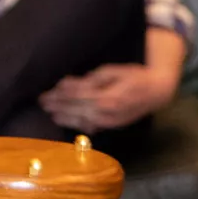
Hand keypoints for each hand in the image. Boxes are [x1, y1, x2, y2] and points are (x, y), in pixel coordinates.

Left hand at [39, 63, 176, 133]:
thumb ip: (89, 79)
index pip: (75, 97)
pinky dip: (77, 125)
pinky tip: (66, 122)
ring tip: (50, 113)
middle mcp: (106, 113)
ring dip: (64, 117)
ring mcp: (109, 122)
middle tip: (41, 102)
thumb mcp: (111, 71)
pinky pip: (91, 127)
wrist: (156, 92)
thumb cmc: (133, 77)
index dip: (59, 95)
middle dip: (57, 106)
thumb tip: (66, 83)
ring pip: (81, 121)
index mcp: (105, 98)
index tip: (45, 92)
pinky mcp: (112, 126)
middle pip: (75, 110)